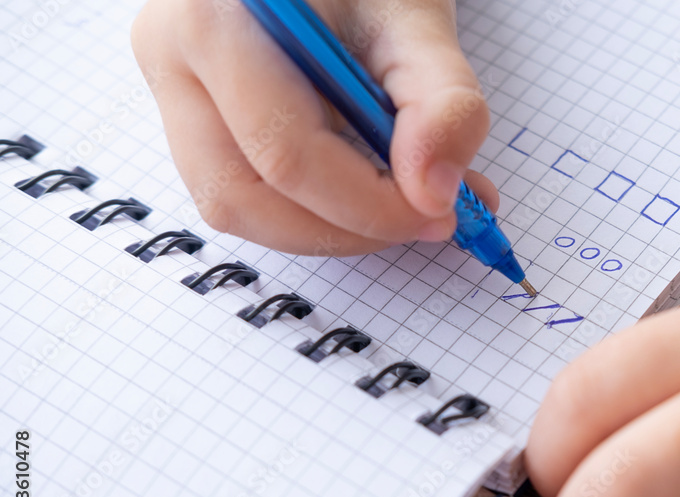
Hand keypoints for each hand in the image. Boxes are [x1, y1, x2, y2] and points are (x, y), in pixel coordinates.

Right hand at [131, 0, 497, 254]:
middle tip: (422, 222)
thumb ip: (444, 105)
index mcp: (213, 20)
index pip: (284, 151)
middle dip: (344, 229)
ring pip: (238, 210)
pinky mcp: (194, 123)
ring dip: (328, 229)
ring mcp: (173, 95)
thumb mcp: (419, 25)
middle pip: (243, 197)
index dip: (367, 205)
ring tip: (399, 203)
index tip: (436, 215)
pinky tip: (366, 189)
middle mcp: (172, 59)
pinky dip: (315, 212)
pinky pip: (246, 197)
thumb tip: (433, 195)